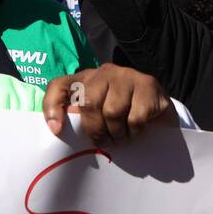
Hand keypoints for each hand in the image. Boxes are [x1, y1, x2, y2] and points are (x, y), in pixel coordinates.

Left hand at [43, 64, 173, 143]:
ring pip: (113, 111)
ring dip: (118, 132)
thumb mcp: (97, 116)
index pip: (59, 86)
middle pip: (89, 103)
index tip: (57, 131)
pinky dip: (136, 130)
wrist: (160, 108)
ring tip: (123, 135)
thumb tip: (60, 129)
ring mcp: (127, 75)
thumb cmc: (123, 114)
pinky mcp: (148, 84)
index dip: (52, 107)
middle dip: (96, 130)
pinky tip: (139, 128)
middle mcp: (104, 71)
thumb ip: (80, 118)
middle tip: (106, 141)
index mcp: (86, 78)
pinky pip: (135, 116)